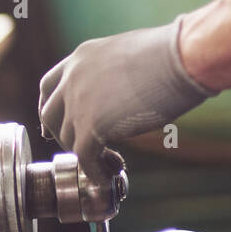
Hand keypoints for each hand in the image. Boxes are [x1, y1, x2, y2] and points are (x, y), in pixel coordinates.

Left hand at [38, 19, 213, 184]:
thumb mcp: (126, 55)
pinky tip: (106, 178)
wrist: (181, 57)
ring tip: (107, 163)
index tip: (52, 125)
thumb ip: (110, 74)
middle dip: (61, 135)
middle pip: (50, 115)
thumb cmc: (170, 53)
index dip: (48, 109)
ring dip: (84, 155)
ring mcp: (78, 102)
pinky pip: (83, 157)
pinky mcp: (92, 125)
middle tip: (80, 149)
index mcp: (80, 58)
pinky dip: (93, 171)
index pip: (48, 87)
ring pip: (67, 139)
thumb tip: (118, 94)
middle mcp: (72, 78)